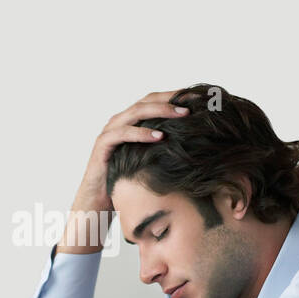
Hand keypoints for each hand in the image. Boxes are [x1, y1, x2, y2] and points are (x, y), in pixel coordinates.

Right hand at [56, 91, 190, 253]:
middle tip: (195, 101)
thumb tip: (198, 146)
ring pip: (136, 112)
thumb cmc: (127, 181)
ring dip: (160, 110)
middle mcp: (120, 122)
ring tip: (182, 113)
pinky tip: (159, 136)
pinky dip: (141, 133)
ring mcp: (110, 132)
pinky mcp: (102, 145)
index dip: (176, 96)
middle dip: (172, 98)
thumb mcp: (150, 162)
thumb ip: (165, 149)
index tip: (200, 97)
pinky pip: (122, 134)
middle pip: (147, 100)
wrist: (98, 201)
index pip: (156, 101)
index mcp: (132, 122)